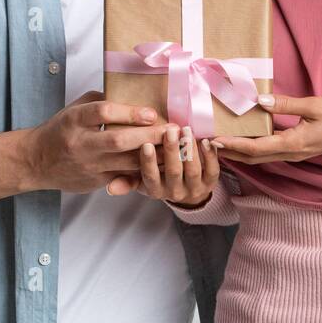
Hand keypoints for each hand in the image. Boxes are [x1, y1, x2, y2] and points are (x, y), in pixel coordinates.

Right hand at [28, 91, 167, 192]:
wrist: (36, 161)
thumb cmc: (61, 130)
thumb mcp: (75, 108)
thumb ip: (100, 100)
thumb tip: (131, 92)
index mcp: (75, 120)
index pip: (104, 112)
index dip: (130, 112)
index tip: (152, 112)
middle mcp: (81, 143)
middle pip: (119, 140)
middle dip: (149, 135)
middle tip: (173, 130)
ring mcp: (88, 165)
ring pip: (126, 163)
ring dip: (153, 156)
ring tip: (175, 147)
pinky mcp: (95, 182)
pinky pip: (124, 177)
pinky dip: (143, 172)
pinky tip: (161, 166)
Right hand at [105, 124, 219, 207]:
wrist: (188, 190)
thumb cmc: (160, 177)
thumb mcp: (141, 180)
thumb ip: (127, 180)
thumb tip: (109, 187)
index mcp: (155, 190)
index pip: (150, 177)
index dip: (148, 162)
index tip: (146, 144)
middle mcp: (174, 192)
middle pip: (173, 172)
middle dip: (171, 150)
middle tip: (170, 130)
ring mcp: (194, 188)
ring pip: (192, 170)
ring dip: (190, 150)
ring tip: (186, 130)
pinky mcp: (210, 182)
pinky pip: (212, 170)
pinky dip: (209, 155)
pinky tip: (205, 140)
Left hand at [211, 94, 321, 163]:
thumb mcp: (315, 106)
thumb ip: (286, 104)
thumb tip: (259, 102)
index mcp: (293, 144)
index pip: (255, 148)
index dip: (232, 144)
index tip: (212, 139)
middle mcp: (291, 153)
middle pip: (252, 156)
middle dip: (228, 151)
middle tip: (206, 142)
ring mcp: (295, 152)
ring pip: (260, 155)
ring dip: (238, 150)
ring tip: (218, 141)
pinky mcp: (298, 148)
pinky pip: (270, 150)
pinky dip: (253, 146)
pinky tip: (245, 136)